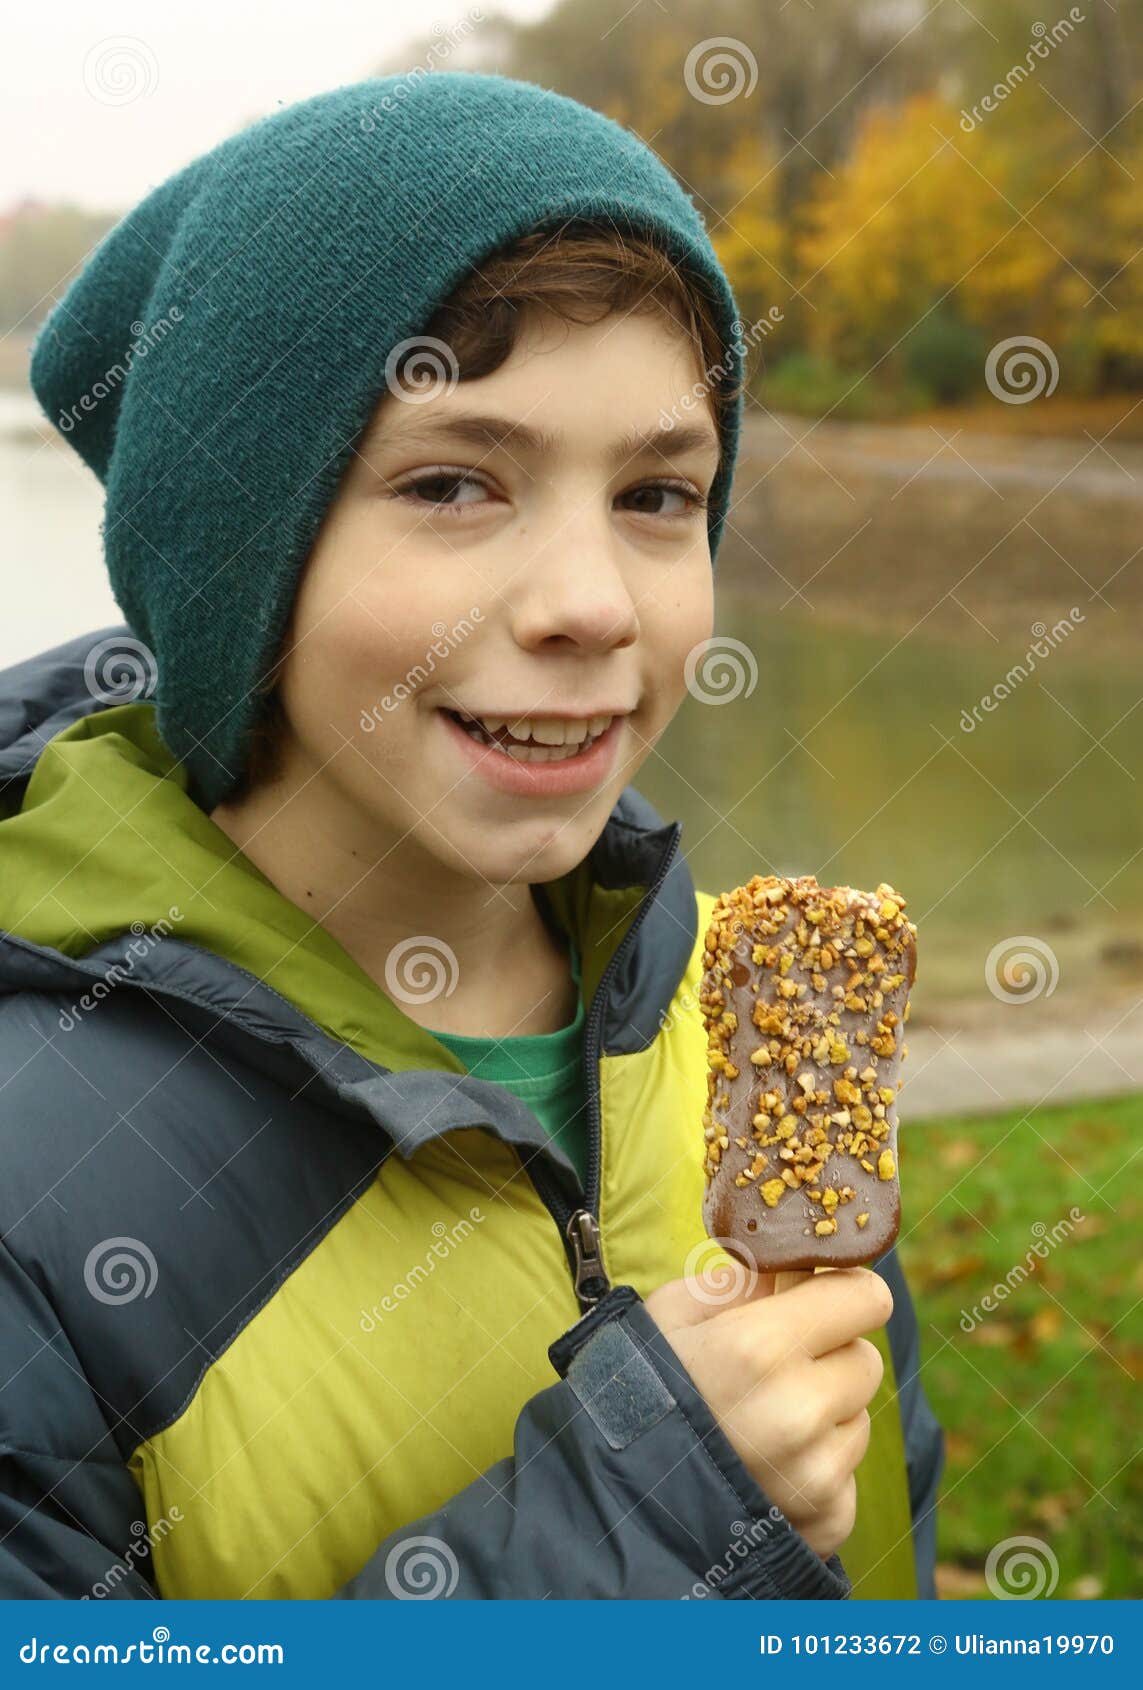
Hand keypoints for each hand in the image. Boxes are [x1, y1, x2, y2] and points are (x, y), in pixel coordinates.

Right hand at [644, 1264, 891, 1558]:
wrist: (616, 1500)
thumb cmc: (640, 1391)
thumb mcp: (672, 1314)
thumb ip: (742, 1280)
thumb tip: (794, 1269)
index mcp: (760, 1345)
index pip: (867, 1298)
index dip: (845, 1293)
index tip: (823, 1300)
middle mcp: (799, 1411)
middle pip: (866, 1358)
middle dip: (829, 1356)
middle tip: (775, 1371)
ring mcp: (817, 1473)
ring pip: (858, 1418)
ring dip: (825, 1415)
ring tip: (760, 1427)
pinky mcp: (828, 1520)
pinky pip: (848, 1474)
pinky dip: (818, 1470)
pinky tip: (767, 1472)